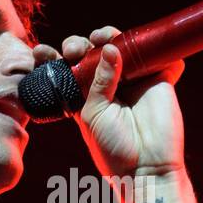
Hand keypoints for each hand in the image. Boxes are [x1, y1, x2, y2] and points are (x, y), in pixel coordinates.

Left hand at [32, 27, 185, 180]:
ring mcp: (135, 79)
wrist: (146, 168)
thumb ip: (98, 82)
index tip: (40, 52)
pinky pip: (162, 56)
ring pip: (123, 46)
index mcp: (86, 94)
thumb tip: (109, 49)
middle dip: (80, 43)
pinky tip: (145, 41)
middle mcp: (110, 83)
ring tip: (104, 38)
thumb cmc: (113, 147)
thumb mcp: (93, 114)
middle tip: (75, 50)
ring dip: (110, 35)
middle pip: (94, 51)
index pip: (68, 67)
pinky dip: (158, 45)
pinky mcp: (160, 79)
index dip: (55, 55)